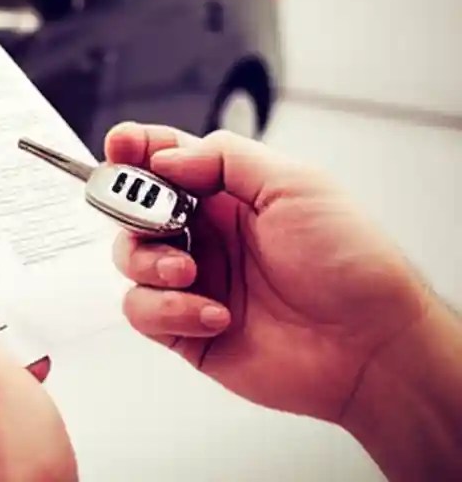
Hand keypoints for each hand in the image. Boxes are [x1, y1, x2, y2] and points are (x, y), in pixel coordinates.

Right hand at [105, 123, 429, 422]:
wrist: (371, 344)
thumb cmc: (350, 264)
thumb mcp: (294, 184)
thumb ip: (224, 157)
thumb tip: (163, 157)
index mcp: (229, 193)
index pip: (165, 159)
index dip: (135, 148)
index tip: (119, 145)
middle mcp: (206, 234)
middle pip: (134, 208)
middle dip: (130, 207)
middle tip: (153, 216)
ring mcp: (195, 281)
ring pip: (130, 259)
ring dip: (149, 262)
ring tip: (188, 272)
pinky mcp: (187, 328)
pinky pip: (143, 312)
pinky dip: (168, 309)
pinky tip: (214, 314)